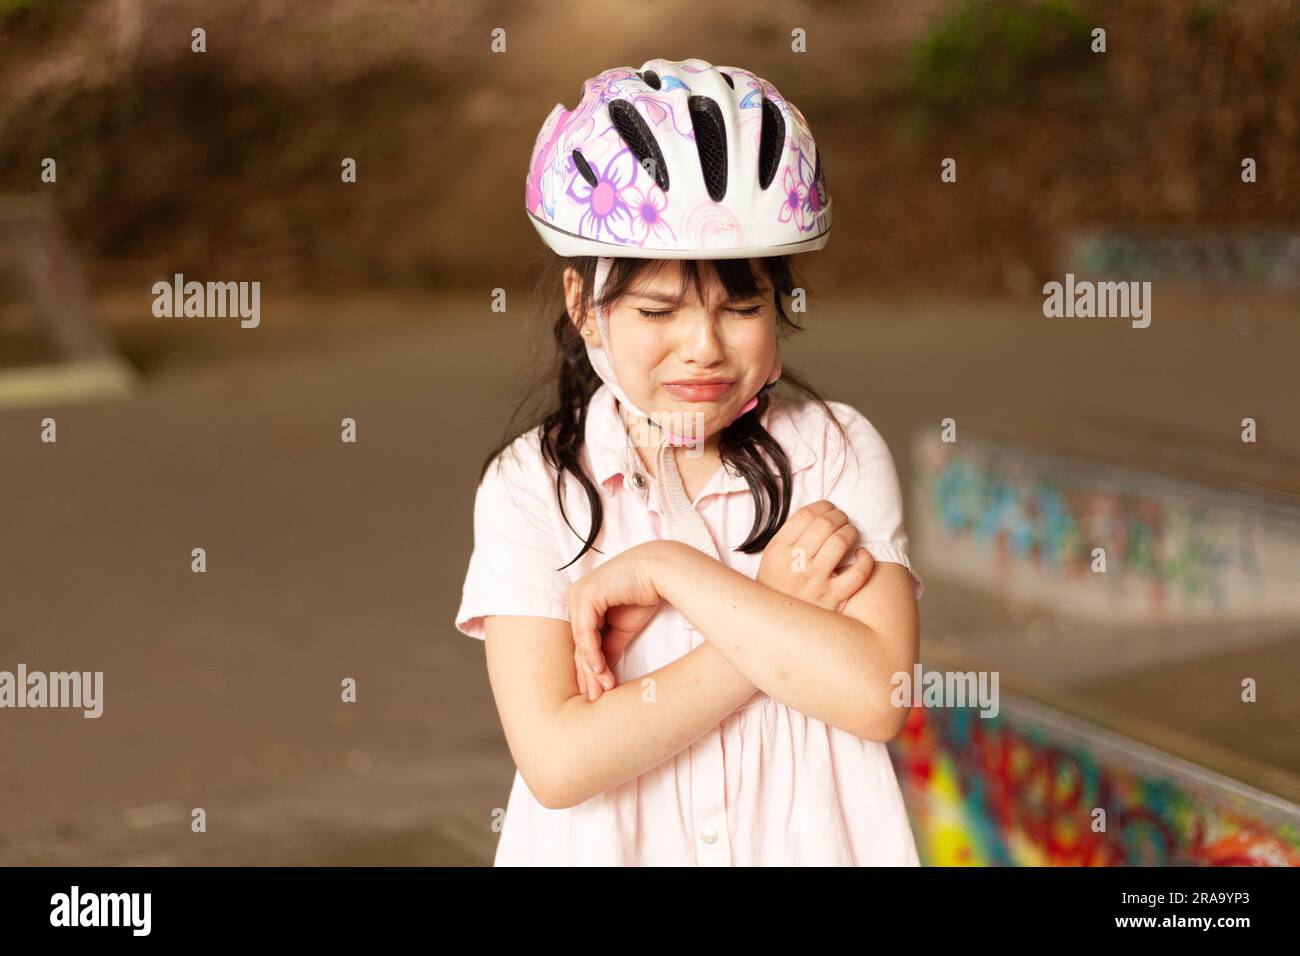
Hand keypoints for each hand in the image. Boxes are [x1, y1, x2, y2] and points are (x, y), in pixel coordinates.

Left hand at [566, 542, 665, 701]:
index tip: (597, 691)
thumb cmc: (643, 594)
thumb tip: (600, 672)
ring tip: (599, 690)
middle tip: (594, 698)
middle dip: (587, 673)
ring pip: (580, 640)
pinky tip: (599, 670)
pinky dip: (591, 653)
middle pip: (579, 643)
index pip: (583, 641)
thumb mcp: (622, 628)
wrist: (659, 571)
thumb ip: (609, 647)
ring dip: (590, 668)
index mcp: (583, 603)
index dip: (589, 668)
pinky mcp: (585, 596)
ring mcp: (578, 595)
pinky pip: (585, 632)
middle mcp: (576, 598)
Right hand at [757, 500, 874, 611]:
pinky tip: (862, 554)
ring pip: (840, 542)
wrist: (774, 625)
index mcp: (777, 550)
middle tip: (842, 519)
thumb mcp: (772, 558)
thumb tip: (820, 514)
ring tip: (851, 533)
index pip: (805, 515)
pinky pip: (857, 573)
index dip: (823, 506)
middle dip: (839, 515)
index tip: (828, 508)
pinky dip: (865, 560)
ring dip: (851, 531)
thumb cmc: (777, 587)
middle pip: (825, 524)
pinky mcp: (832, 598)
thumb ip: (791, 537)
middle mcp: (795, 564)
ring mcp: (814, 581)